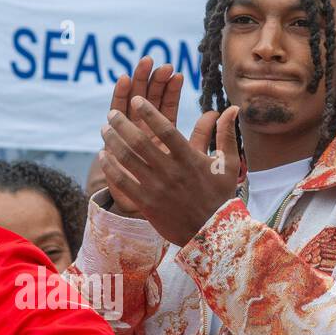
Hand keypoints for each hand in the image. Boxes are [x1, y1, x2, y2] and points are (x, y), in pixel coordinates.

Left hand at [99, 98, 240, 244]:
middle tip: (111, 114)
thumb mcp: (229, 164)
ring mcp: (157, 188)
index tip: (136, 100)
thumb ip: (225, 134)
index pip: (166, 129)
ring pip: (128, 159)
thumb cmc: (221, 196)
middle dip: (122, 124)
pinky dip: (110, 167)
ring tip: (105, 129)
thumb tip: (233, 108)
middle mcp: (171, 171)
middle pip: (140, 142)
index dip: (149, 113)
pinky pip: (123, 182)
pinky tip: (102, 156)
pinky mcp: (146, 203)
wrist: (212, 234)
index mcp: (189, 159)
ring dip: (113, 141)